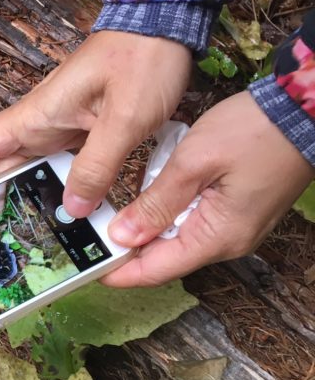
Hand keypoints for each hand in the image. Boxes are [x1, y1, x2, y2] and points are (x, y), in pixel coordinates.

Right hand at [0, 31, 191, 216]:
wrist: (167, 23)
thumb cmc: (143, 57)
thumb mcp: (124, 118)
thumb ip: (96, 167)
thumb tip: (72, 208)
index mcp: (39, 114)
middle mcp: (44, 121)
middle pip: (7, 164)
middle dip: (7, 198)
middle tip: (19, 233)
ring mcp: (63, 124)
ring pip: (36, 167)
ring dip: (39, 195)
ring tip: (50, 229)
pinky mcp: (85, 127)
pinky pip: (64, 162)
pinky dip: (67, 186)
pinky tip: (82, 207)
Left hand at [102, 91, 312, 286]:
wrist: (306, 107)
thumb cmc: (256, 130)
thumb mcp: (193, 162)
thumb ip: (155, 203)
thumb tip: (122, 237)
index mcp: (217, 237)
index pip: (155, 271)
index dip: (117, 271)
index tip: (86, 264)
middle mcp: (228, 242)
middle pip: (164, 258)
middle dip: (128, 246)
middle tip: (93, 229)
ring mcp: (235, 229)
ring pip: (177, 239)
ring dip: (147, 225)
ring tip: (116, 208)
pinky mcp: (237, 213)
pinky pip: (193, 223)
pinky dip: (169, 211)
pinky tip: (153, 191)